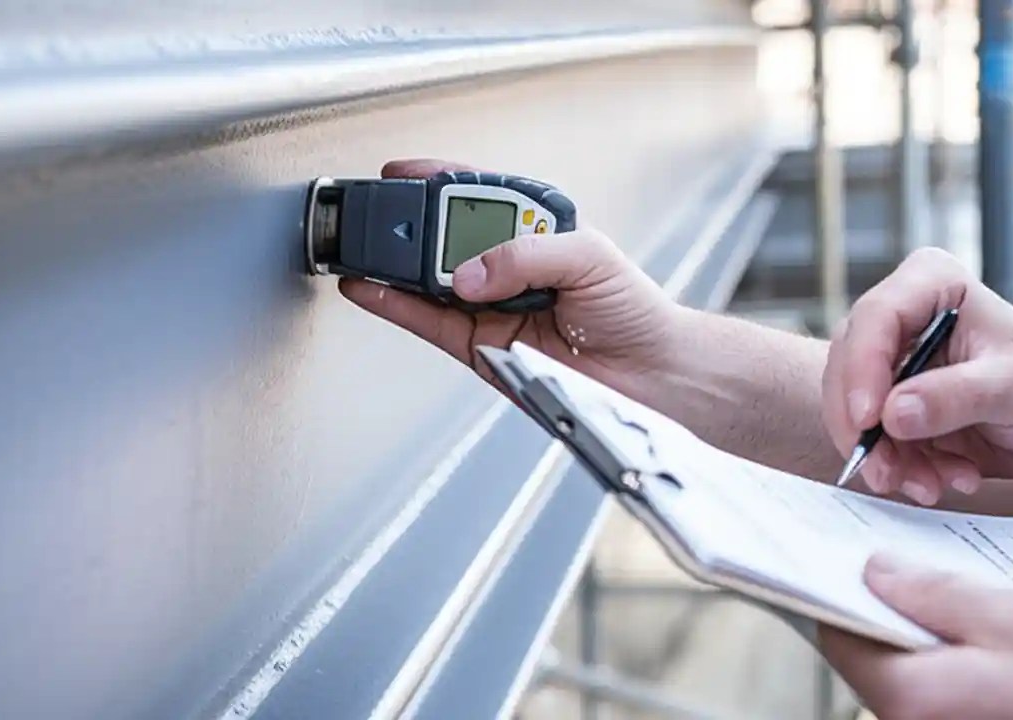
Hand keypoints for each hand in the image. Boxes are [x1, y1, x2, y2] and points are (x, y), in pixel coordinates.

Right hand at [340, 158, 681, 399]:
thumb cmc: (633, 311)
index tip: (400, 173)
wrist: (651, 374)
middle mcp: (506, 267)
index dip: (436, 182)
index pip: (476, 197)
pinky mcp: (480, 347)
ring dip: (392, 267)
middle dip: (405, 226)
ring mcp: (489, 307)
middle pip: (443, 239)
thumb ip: (526, 254)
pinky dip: (395, 306)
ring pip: (428, 282)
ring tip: (360, 251)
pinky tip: (369, 289)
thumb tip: (470, 272)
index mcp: (534, 231)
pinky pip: (429, 322)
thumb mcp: (590, 257)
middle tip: (375, 218)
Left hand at [820, 554, 1012, 719]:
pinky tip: (962, 636)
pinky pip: (921, 687)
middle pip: (862, 651)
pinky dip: (931, 657)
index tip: (850, 558)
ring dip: (909, 631)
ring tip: (945, 601)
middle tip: (905, 568)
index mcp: (908, 694)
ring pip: (892, 668)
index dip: (842, 589)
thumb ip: (935, 591)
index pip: (837, 633)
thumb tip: (874, 570)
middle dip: (880, 607)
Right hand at [822, 248, 1012, 504]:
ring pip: (852, 409)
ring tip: (930, 485)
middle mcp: (901, 318)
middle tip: (884, 471)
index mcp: (929, 285)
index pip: (876, 318)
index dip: (862, 369)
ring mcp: (891, 362)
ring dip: (885, 457)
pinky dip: (901, 467)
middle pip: (847, 366)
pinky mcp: (890, 402)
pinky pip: (872, 438)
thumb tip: (892, 415)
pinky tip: (944, 479)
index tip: (870, 420)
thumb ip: (955, 397)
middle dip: (863, 427)